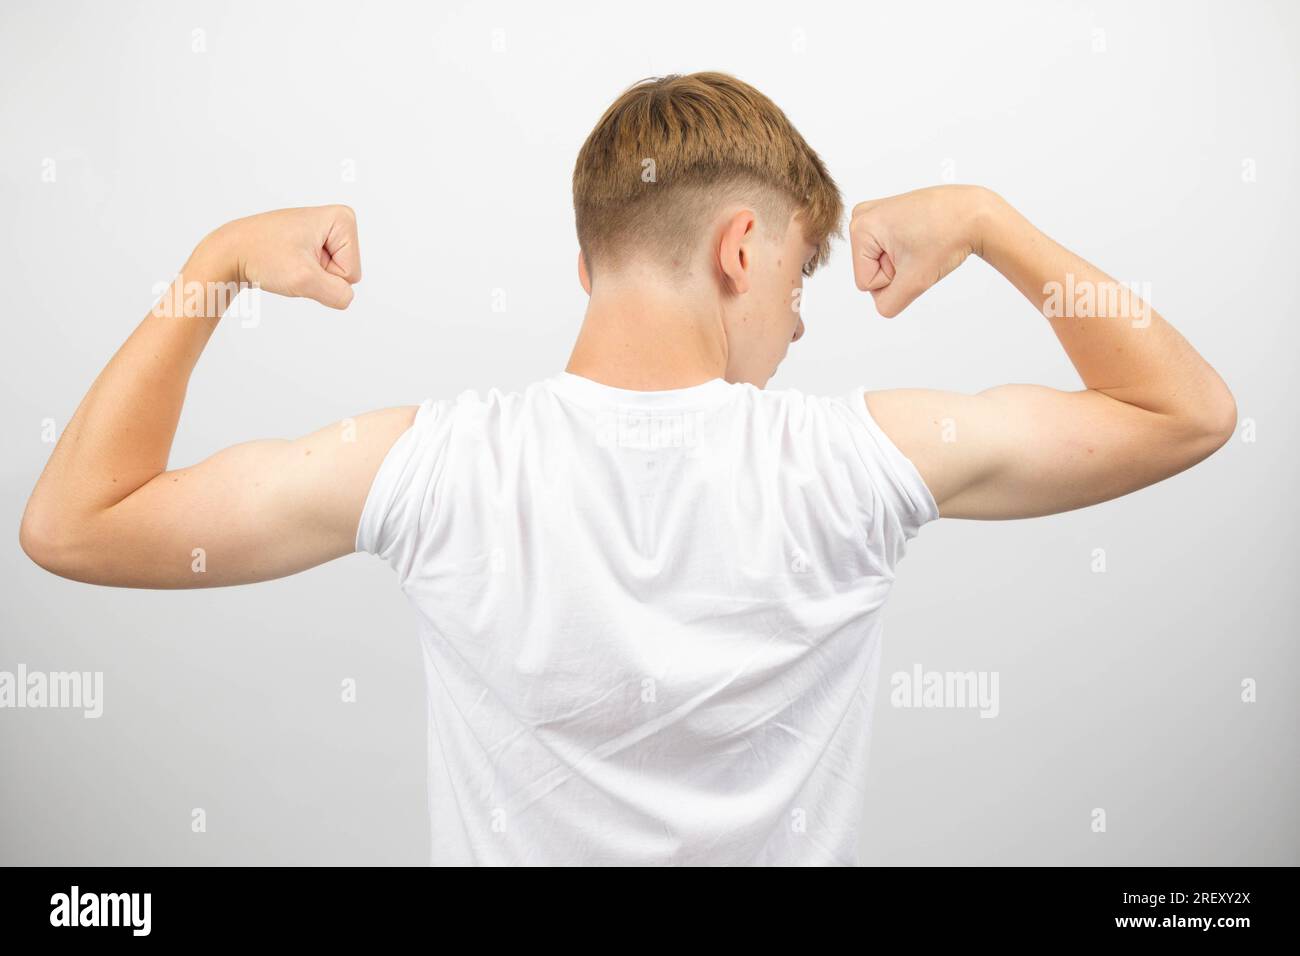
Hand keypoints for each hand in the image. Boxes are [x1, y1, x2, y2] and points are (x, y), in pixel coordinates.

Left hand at [194, 205, 362, 309]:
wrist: (230, 251)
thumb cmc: (262, 256)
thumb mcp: (305, 279)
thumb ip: (338, 294)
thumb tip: (346, 297)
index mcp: (342, 219)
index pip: (351, 272)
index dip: (323, 275)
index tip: (297, 259)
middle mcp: (337, 221)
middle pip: (347, 273)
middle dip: (318, 276)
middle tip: (292, 263)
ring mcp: (324, 233)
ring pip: (334, 276)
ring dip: (310, 278)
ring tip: (287, 262)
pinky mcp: (313, 243)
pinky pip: (322, 274)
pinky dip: (304, 276)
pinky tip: (287, 263)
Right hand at [850, 185, 994, 316]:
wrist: (975, 214)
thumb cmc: (948, 238)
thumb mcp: (915, 282)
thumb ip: (889, 304)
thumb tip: (883, 305)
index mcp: (861, 228)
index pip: (866, 283)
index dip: (893, 279)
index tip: (914, 257)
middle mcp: (862, 217)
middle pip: (870, 271)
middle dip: (896, 270)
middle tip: (919, 251)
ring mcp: (875, 213)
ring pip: (879, 262)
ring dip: (902, 262)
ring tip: (921, 243)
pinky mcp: (888, 215)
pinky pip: (888, 250)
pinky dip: (906, 251)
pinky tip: (921, 237)